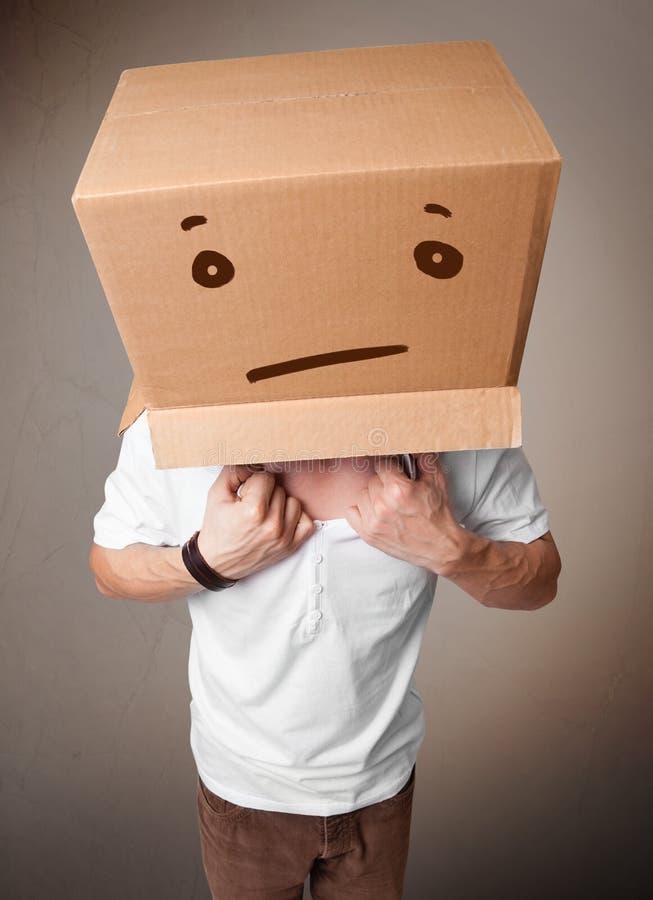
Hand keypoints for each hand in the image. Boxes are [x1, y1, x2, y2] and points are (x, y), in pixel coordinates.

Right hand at [197, 465, 315, 580]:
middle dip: (265, 492)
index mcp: (253, 511)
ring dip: (281, 504)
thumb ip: (233, 471)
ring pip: (294, 502)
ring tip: (265, 511)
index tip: (245, 492)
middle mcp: (272, 525)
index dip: (253, 482)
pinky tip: (281, 519)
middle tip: (251, 503)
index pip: (266, 478)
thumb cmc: (217, 529)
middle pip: (280, 489)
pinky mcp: (290, 546)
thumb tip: (251, 459)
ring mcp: (283, 537)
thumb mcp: (216, 495)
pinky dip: (296, 518)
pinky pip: (307, 522)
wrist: (216, 561)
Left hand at [343, 453, 462, 572]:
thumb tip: (412, 445)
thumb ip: (423, 459)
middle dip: (385, 482)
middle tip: (398, 491)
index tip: (396, 472)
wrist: (440, 546)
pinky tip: (376, 511)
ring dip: (374, 496)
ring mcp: (373, 521)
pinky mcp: (368, 534)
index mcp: (398, 489)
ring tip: (389, 503)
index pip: (382, 464)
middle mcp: (383, 505)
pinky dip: (361, 510)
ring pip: (362, 494)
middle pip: (372, 480)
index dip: (392, 468)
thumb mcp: (436, 481)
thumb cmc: (438, 516)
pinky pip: (351, 512)